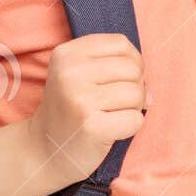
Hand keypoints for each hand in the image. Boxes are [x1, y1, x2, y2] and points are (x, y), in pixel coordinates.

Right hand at [26, 32, 148, 187]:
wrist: (44, 151)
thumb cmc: (70, 110)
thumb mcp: (77, 76)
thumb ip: (113, 66)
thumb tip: (151, 89)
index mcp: (67, 54)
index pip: (121, 43)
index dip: (132, 61)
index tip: (119, 80)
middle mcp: (70, 73)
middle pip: (132, 69)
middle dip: (134, 87)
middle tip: (114, 103)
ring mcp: (80, 100)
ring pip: (137, 94)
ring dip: (133, 108)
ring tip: (111, 116)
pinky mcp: (92, 127)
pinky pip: (135, 120)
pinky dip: (130, 127)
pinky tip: (110, 131)